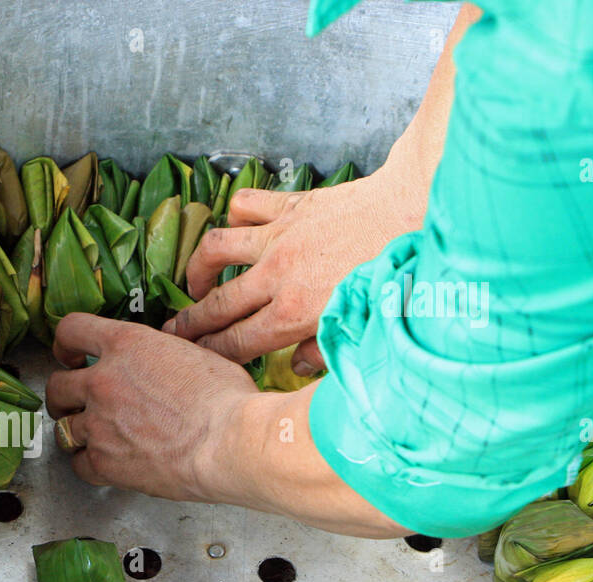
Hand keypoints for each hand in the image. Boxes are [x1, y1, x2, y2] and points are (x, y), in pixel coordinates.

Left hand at [45, 313, 256, 499]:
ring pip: (64, 428)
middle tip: (75, 402)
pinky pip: (78, 464)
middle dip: (64, 395)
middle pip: (56, 386)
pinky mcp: (104, 462)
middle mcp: (103, 381)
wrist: (229, 441)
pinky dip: (88, 464)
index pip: (71, 330)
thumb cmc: (226, 400)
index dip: (65, 344)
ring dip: (77, 431)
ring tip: (94, 436)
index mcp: (126, 345)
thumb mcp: (194, 353)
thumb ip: (161, 354)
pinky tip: (104, 462)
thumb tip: (160, 360)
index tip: (69, 355)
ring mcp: (99, 424)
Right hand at [165, 175, 420, 373]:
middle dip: (189, 323)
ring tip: (195, 280)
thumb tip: (300, 365)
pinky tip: (239, 226)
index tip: (193, 359)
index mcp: (294, 315)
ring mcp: (279, 238)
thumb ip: (325, 349)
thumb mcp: (364, 327)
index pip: (236, 343)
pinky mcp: (292, 206)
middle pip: (216, 305)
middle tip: (171, 332)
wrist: (422, 209)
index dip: (209, 354)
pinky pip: (246, 205)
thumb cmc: (401, 274)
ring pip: (216, 250)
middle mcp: (277, 277)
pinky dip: (236, 215)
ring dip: (198, 268)